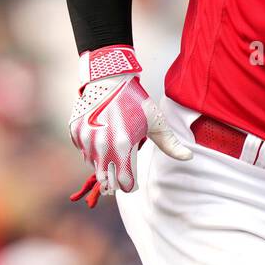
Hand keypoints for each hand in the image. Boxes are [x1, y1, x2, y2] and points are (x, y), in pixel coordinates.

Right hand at [68, 45, 192, 206]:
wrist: (109, 79)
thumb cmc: (136, 101)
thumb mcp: (156, 122)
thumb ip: (171, 144)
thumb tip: (188, 157)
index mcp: (122, 147)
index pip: (124, 183)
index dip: (130, 185)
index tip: (133, 182)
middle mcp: (100, 147)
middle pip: (107, 180)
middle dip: (115, 179)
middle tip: (123, 172)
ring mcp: (85, 141)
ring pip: (94, 166)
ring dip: (104, 165)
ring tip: (114, 153)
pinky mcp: (75, 133)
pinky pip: (83, 152)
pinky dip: (92, 152)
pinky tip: (102, 140)